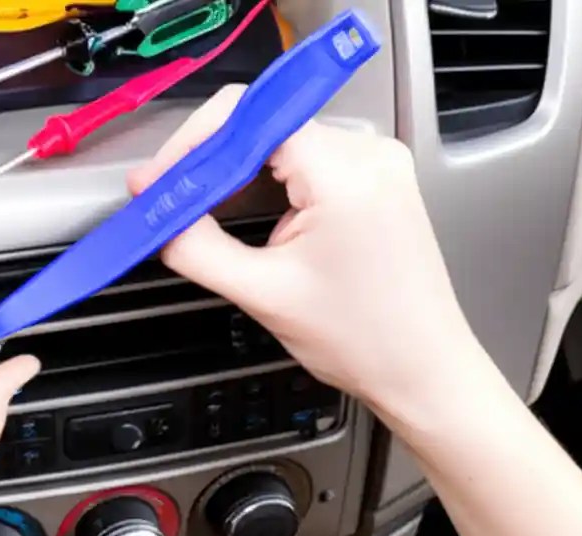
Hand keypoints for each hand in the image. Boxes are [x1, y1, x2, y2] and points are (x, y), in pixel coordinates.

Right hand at [129, 86, 484, 419]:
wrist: (424, 370)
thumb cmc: (366, 340)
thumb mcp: (264, 294)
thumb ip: (198, 249)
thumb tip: (160, 217)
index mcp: (346, 174)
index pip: (248, 118)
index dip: (191, 146)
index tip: (158, 180)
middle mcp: (369, 154)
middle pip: (262, 125)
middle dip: (206, 161)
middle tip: (166, 197)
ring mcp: (378, 163)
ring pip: (281, 142)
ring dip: (236, 172)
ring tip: (199, 207)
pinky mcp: (377, 179)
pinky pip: (307, 159)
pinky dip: (268, 180)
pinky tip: (244, 208)